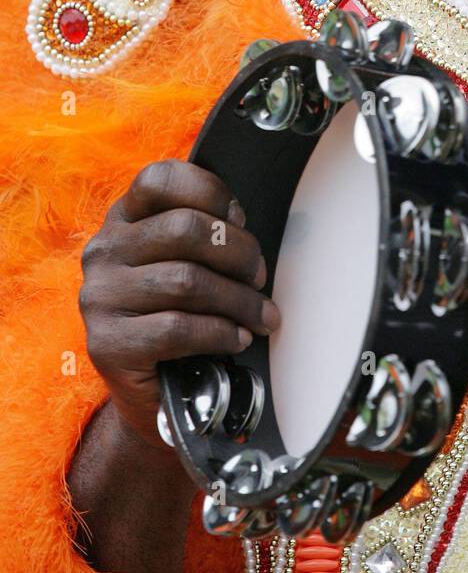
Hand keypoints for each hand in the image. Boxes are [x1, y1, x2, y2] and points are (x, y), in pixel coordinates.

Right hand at [79, 159, 278, 446]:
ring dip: (239, 300)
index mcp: (123, 221)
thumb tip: (246, 225)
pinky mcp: (107, 344)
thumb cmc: (178, 314)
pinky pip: (178, 328)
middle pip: (184, 229)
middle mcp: (104, 252)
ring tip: (261, 316)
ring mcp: (100, 298)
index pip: (159, 179)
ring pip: (186, 280)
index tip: (239, 218)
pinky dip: (220, 333)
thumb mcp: (185, 262)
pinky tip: (237, 339)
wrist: (152, 392)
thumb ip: (205, 235)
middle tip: (259, 276)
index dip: (209, 192)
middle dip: (238, 251)